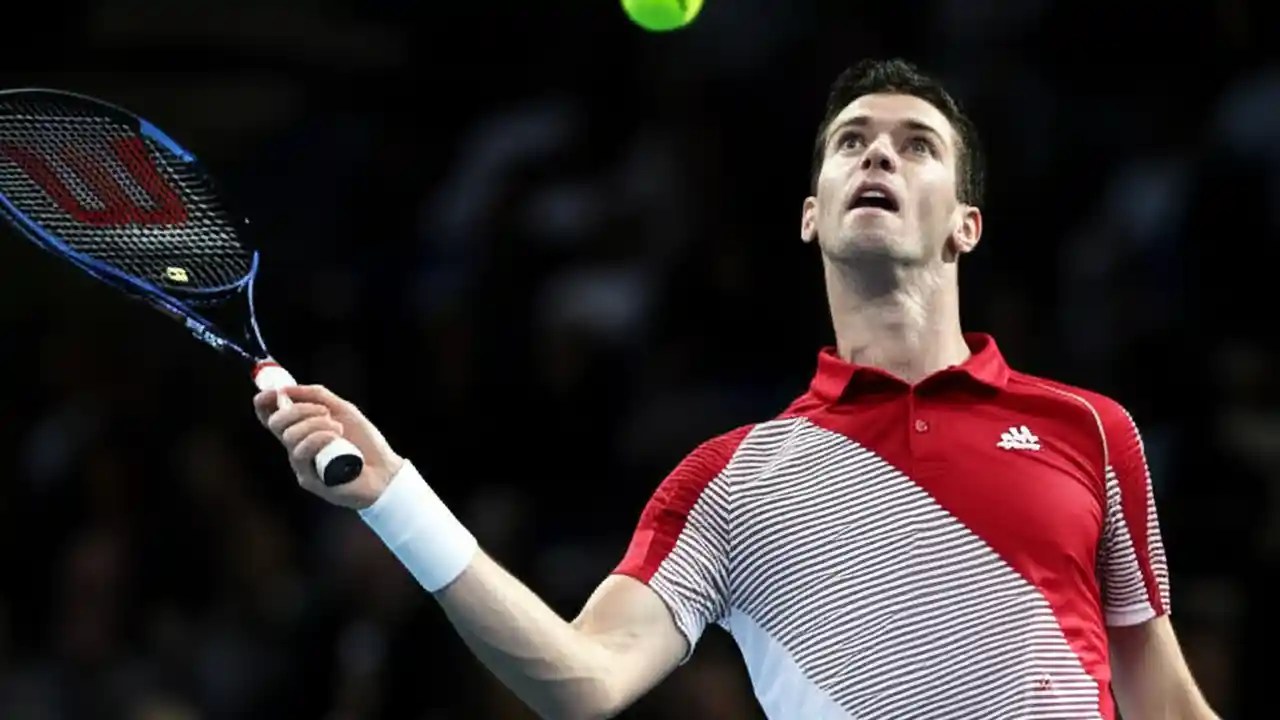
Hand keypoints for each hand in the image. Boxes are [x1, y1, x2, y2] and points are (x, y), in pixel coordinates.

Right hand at [253, 385, 403, 508]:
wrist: (385, 471)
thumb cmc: (365, 442)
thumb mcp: (343, 410)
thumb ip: (317, 396)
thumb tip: (286, 388)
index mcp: (302, 429)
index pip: (271, 415)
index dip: (265, 402)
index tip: (272, 392)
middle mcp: (297, 446)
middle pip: (276, 423)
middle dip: (298, 410)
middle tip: (324, 411)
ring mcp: (301, 463)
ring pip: (289, 436)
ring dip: (315, 424)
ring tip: (339, 429)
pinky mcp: (307, 479)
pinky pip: (300, 453)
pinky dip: (318, 438)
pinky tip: (336, 439)